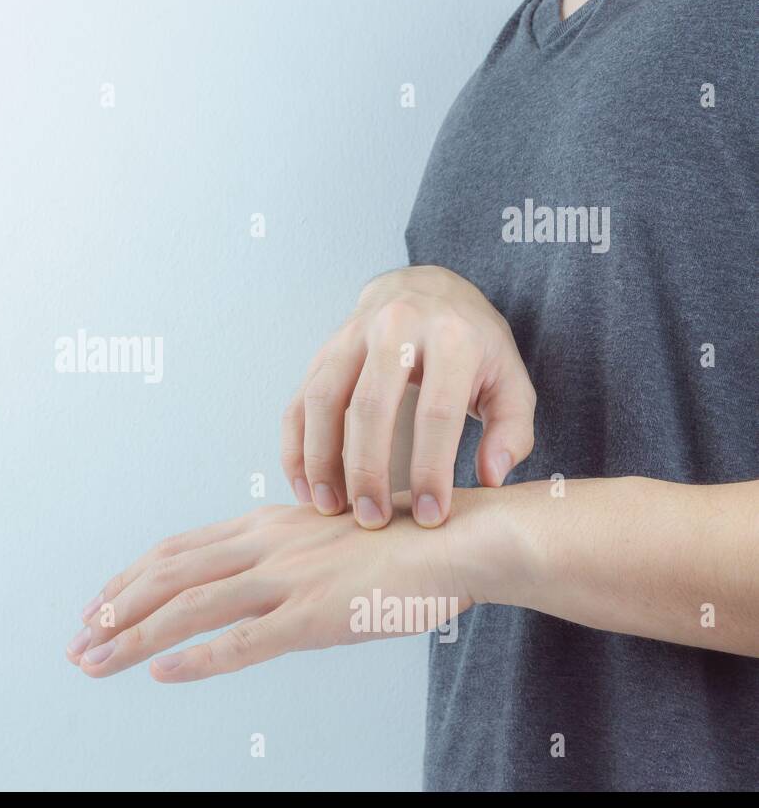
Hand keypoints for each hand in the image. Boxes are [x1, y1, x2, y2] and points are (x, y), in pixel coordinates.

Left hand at [65, 497, 493, 682]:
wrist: (459, 539)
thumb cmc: (400, 542)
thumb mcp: (327, 538)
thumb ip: (284, 555)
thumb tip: (249, 581)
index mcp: (267, 526)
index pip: (178, 549)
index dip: (130, 577)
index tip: (97, 602)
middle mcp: (266, 545)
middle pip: (169, 574)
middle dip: (114, 608)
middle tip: (76, 639)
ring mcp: (288, 579)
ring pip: (191, 606)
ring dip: (134, 634)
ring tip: (95, 659)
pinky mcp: (316, 616)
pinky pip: (244, 640)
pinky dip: (197, 657)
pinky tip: (163, 672)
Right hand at [281, 265, 535, 528]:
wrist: (426, 288)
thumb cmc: (473, 346)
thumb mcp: (509, 380)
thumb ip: (511, 431)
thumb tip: (489, 478)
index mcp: (451, 338)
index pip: (437, 412)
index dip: (432, 470)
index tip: (431, 517)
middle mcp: (396, 328)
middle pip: (371, 406)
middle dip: (368, 471)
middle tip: (372, 519)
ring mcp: (351, 336)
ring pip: (323, 400)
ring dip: (320, 460)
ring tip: (329, 508)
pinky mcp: (322, 352)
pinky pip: (298, 402)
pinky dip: (296, 448)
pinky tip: (306, 487)